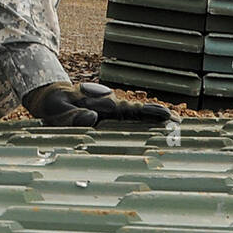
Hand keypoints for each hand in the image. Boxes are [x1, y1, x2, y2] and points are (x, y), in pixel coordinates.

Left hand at [23, 82, 171, 126]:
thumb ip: (72, 116)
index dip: (148, 112)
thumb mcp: (57, 110)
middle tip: (181, 125)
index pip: (130, 110)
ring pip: (138, 118)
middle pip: (140, 113)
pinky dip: (145, 126)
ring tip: (177, 130)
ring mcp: (113, 113)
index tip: (165, 116)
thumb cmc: (54, 104)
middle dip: (160, 117)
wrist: (51, 99)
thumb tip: (92, 118)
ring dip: (156, 122)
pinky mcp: (110, 119)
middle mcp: (112, 106)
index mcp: (103, 103)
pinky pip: (130, 123)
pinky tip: (157, 134)